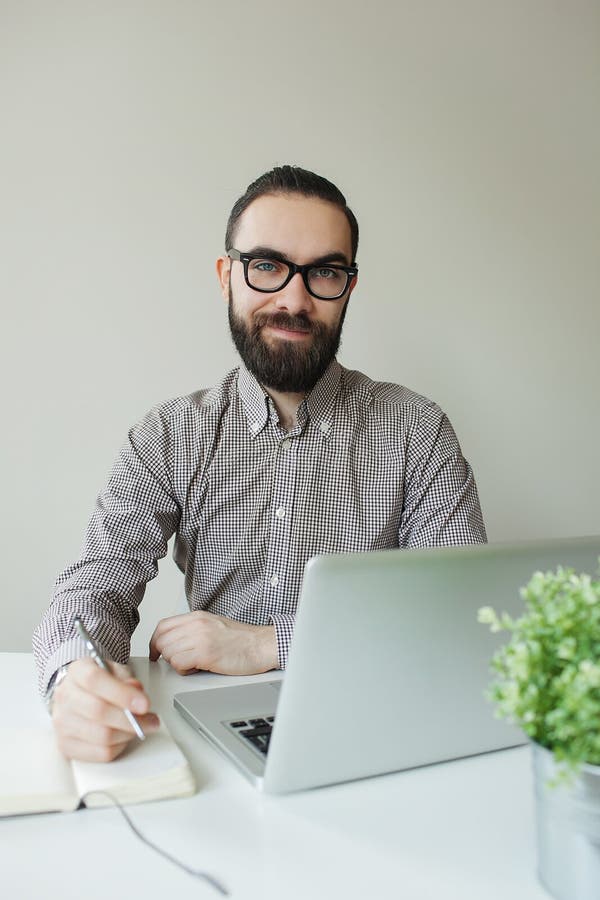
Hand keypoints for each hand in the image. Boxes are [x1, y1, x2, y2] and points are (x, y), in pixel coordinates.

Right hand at [51, 658, 160, 761]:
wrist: (78, 695)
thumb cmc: (99, 683)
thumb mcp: (115, 671)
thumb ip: (127, 679)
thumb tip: (137, 692)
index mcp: (77, 672)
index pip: (95, 680)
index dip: (122, 694)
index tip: (144, 704)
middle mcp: (65, 697)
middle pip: (98, 711)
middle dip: (131, 719)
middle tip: (151, 720)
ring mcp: (62, 723)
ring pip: (102, 736)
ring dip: (128, 734)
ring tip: (140, 728)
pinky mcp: (67, 746)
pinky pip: (100, 753)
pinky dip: (119, 747)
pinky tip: (124, 737)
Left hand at [149, 610, 277, 675]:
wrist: (262, 645)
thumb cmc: (242, 640)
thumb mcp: (213, 625)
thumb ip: (193, 629)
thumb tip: (174, 642)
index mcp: (197, 616)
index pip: (162, 626)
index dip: (154, 641)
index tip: (155, 652)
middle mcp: (197, 624)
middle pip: (162, 640)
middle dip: (164, 655)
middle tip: (176, 662)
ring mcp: (201, 638)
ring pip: (168, 653)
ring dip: (177, 664)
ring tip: (193, 664)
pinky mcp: (206, 654)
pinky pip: (179, 664)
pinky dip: (184, 671)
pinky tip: (198, 668)